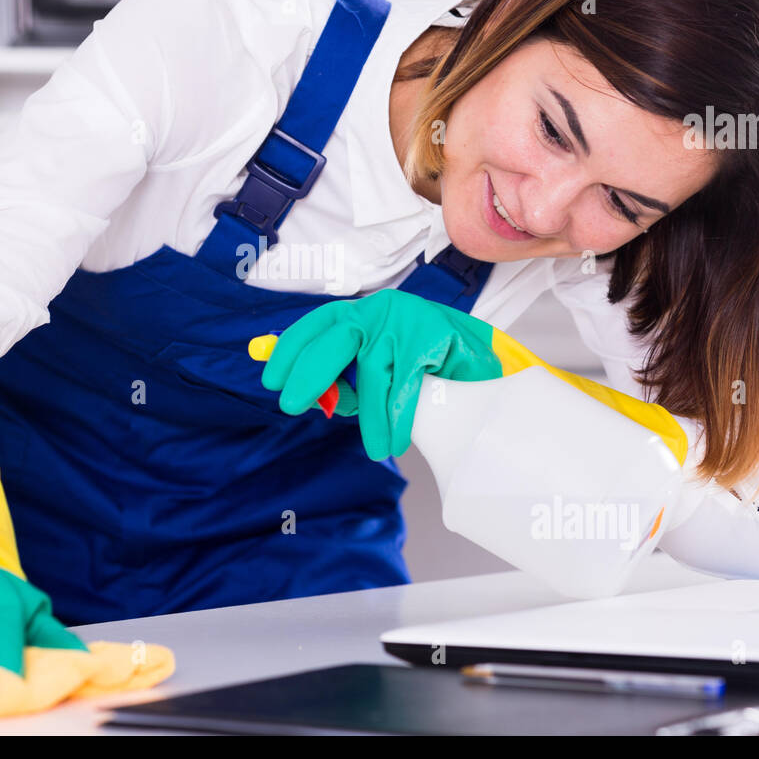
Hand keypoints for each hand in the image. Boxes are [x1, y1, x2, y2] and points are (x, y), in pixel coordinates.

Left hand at [259, 288, 502, 459]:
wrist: (487, 361)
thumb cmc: (426, 367)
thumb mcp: (381, 369)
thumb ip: (348, 381)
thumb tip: (316, 400)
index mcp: (363, 314)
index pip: (318, 324)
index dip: (291, 349)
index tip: (271, 379)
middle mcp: (381, 310)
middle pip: (336, 338)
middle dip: (310, 372)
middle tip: (290, 405)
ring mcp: (408, 321)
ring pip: (375, 371)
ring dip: (371, 417)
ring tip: (376, 448)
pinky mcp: (432, 338)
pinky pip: (405, 384)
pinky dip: (397, 417)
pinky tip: (395, 438)